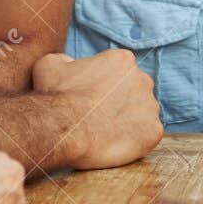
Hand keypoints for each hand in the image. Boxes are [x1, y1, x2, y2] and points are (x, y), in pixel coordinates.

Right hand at [32, 50, 162, 169]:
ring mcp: (150, 106)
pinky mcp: (153, 131)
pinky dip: (135, 142)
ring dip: (129, 122)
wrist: (61, 128)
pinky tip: (115, 144)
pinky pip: (148, 136)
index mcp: (123, 60)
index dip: (104, 85)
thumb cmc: (55, 96)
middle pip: (135, 91)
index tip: (91, 97)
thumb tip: (68, 62)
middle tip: (100, 117)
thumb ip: (62, 59)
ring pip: (142, 114)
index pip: (119, 71)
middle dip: (120, 102)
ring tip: (106, 133)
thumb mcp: (49, 65)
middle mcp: (143, 79)